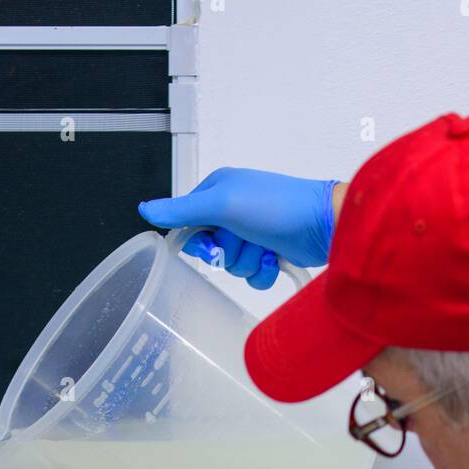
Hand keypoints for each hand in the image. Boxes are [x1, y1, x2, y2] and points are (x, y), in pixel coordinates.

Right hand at [138, 168, 338, 288]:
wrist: (323, 224)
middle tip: (245, 239)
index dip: (199, 241)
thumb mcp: (223, 204)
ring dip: (248, 262)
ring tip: (265, 246)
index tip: (213, 240)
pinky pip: (252, 276)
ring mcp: (252, 233)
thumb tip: (145, 209)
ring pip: (231, 266)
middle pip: (211, 249)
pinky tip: (274, 258)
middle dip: (229, 252)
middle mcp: (233, 211)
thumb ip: (182, 209)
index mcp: (217, 192)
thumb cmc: (276, 206)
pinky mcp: (269, 252)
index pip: (189, 225)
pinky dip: (263, 272)